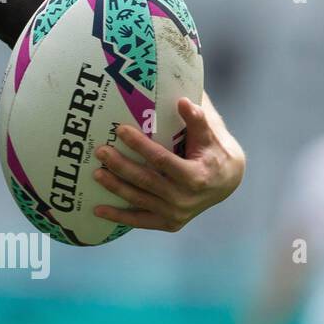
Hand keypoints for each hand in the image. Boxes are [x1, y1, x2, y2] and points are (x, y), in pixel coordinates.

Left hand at [91, 93, 244, 232]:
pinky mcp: (170, 223)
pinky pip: (141, 221)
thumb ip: (197, 119)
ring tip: (96, 173)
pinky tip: (98, 210)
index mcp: (196, 176)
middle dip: (121, 166)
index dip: (140, 145)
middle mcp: (186, 198)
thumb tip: (183, 101)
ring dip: (115, 188)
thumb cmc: (213, 151)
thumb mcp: (210, 135)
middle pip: (146, 181)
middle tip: (101, 151)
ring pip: (140, 200)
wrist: (227, 182)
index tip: (120, 130)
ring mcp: (177, 213)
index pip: (162, 160)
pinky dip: (119, 217)